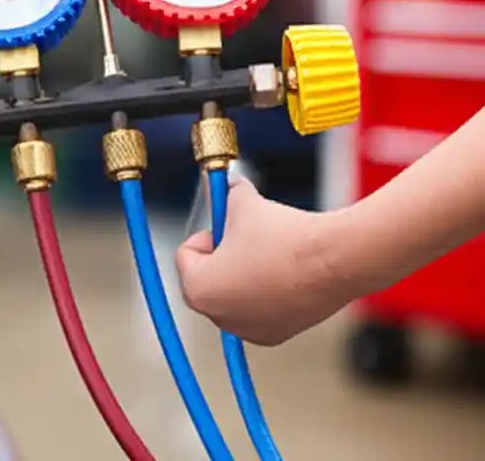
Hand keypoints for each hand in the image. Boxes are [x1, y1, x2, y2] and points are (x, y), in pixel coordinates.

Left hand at [175, 175, 352, 345]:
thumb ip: (226, 197)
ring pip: (232, 296)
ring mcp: (248, 330)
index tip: (228, 228)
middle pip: (206, 279)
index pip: (186, 256)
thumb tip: (228, 187)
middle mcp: (219, 317)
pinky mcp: (275, 335)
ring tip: (268, 256)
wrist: (336, 259)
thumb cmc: (285, 237)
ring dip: (241, 276)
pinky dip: (264, 294)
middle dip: (219, 258)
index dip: (208, 235)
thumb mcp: (242, 203)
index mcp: (199, 289)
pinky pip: (257, 310)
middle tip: (243, 240)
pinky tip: (284, 275)